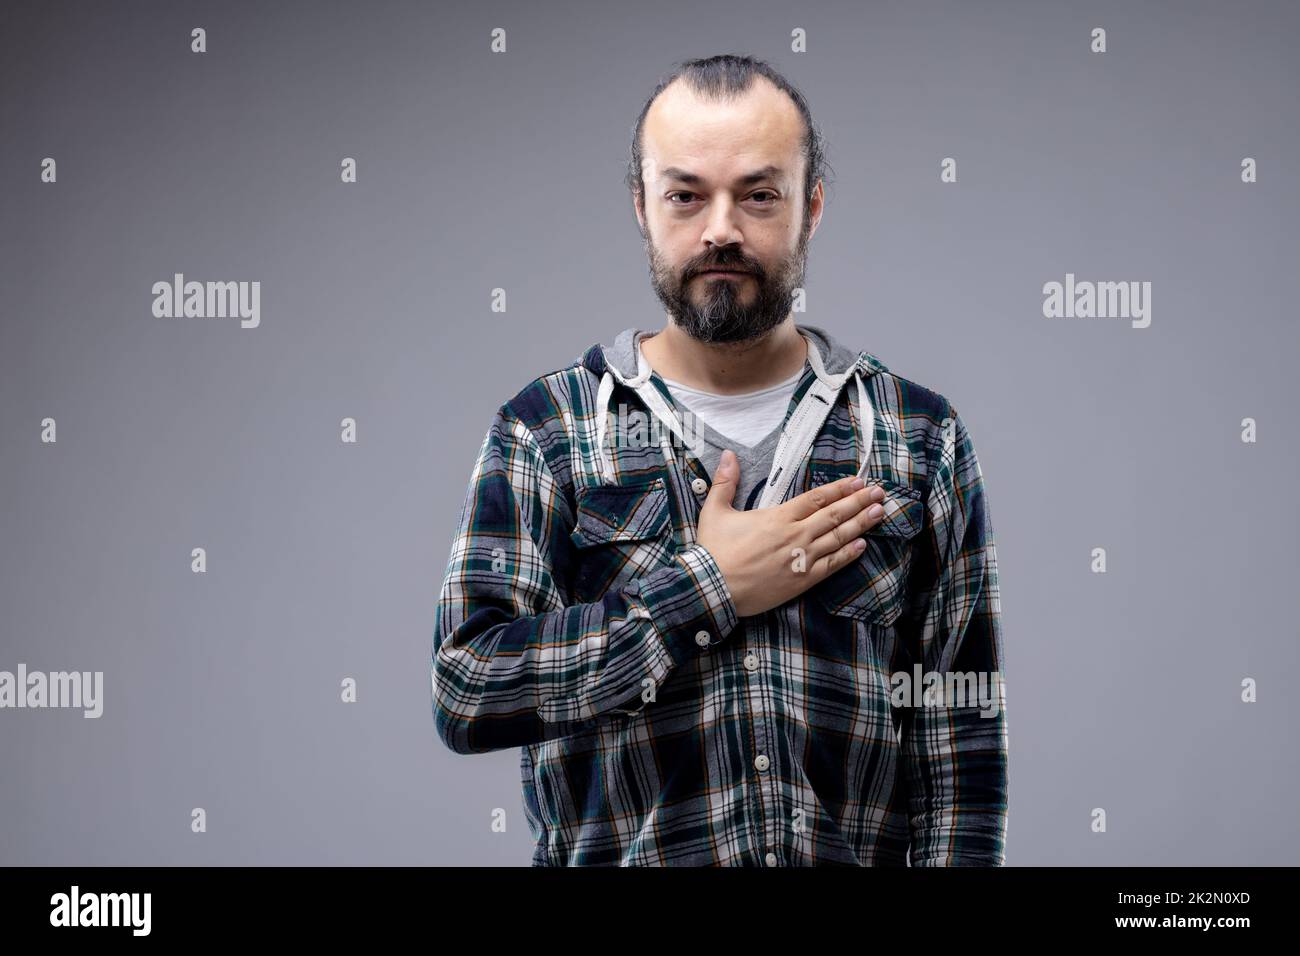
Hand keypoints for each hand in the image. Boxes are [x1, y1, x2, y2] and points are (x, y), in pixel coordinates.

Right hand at [695, 449, 885, 616]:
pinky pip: (832, 565)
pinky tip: (863, 546)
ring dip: (861, 524)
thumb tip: (727, 454)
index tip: (859, 481)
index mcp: (778, 516)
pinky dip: (849, 555)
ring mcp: (802, 558)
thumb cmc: (714, 550)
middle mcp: (795, 534)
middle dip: (860, 502)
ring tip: (880, 513)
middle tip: (880, 492)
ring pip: (838, 537)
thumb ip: (726, 482)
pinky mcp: (802, 580)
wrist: (713, 588)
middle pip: (835, 515)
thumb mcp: (715, 511)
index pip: (817, 498)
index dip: (840, 489)